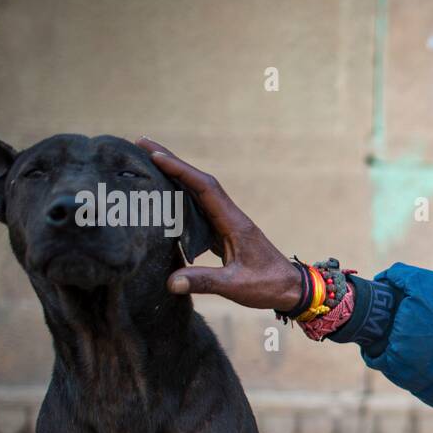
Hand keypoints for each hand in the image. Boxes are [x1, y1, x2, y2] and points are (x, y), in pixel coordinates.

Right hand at [136, 137, 303, 310]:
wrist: (290, 289)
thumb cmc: (268, 285)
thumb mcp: (236, 286)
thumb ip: (205, 282)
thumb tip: (171, 282)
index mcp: (234, 223)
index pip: (205, 188)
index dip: (180, 170)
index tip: (155, 155)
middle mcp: (230, 217)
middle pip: (199, 182)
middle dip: (172, 162)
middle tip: (141, 143)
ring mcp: (227, 224)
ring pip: (198, 193)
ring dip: (175, 176)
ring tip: (147, 162)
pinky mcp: (224, 233)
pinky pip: (200, 209)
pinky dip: (181, 197)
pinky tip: (165, 195)